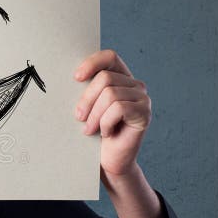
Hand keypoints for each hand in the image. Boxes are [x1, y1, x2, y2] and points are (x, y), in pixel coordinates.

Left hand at [74, 49, 150, 176]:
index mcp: (120, 78)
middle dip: (86, 99)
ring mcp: (142, 98)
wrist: (109, 160)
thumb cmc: (94, 133)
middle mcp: (134, 85)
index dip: (92, 63)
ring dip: (94, 115)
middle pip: (105, 78)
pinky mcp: (145, 113)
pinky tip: (106, 132)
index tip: (76, 78)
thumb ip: (85, 90)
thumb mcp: (87, 107)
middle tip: (78, 118)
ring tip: (90, 130)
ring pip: (110, 94)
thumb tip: (72, 77)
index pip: (110, 57)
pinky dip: (106, 122)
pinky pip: (119, 109)